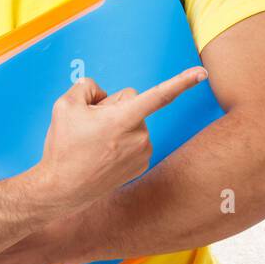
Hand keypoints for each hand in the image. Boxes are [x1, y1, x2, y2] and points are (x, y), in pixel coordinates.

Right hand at [34, 65, 207, 210]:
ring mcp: (143, 152)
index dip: (182, 81)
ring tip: (95, 143)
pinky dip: (121, 140)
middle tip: (89, 125)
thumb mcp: (65, 105)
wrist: (61, 190)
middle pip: (131, 101)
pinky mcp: (142, 164)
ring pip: (133, 121)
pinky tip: (103, 153)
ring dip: (117, 124)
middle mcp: (140, 136)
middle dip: (113, 106)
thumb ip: (87, 86)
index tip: (202, 73)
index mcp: (124, 119)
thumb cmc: (63, 147)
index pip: (159, 95)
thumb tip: (103, 94)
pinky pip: (135, 138)